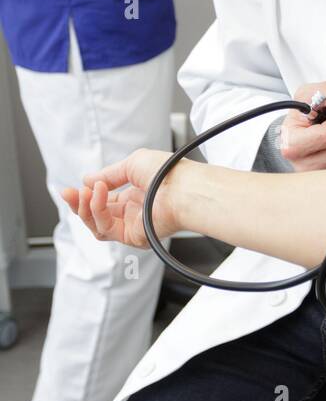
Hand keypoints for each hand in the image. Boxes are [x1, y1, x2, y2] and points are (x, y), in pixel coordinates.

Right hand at [61, 147, 181, 249]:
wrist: (185, 187)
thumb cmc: (169, 172)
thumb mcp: (132, 164)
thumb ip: (108, 175)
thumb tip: (87, 179)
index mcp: (135, 196)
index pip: (104, 201)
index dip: (86, 195)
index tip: (73, 187)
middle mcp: (132, 213)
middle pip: (96, 215)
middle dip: (78, 203)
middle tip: (67, 192)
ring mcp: (132, 225)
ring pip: (96, 225)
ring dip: (85, 208)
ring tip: (84, 192)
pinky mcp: (133, 236)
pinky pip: (105, 228)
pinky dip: (96, 210)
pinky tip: (97, 194)